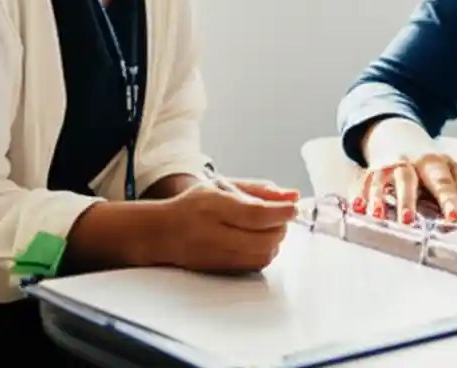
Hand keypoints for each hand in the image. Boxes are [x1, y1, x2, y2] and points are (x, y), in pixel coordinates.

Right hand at [151, 178, 299, 272]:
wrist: (163, 233)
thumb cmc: (193, 206)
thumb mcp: (224, 187)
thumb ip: (260, 190)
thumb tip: (292, 196)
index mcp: (213, 206)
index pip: (256, 213)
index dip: (280, 212)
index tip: (293, 208)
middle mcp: (213, 233)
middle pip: (264, 238)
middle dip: (281, 227)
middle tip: (280, 217)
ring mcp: (217, 255)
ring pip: (264, 254)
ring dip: (274, 241)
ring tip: (268, 228)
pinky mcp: (221, 270)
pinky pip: (256, 265)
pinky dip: (265, 252)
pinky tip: (258, 241)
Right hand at [349, 153, 456, 224]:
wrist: (397, 136)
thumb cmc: (430, 166)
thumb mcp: (454, 175)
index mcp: (436, 165)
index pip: (445, 183)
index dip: (450, 201)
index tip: (454, 218)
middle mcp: (410, 164)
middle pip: (409, 180)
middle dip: (409, 199)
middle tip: (409, 221)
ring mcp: (388, 168)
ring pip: (383, 180)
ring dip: (380, 198)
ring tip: (378, 216)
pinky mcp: (371, 174)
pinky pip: (363, 184)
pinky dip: (360, 196)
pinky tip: (358, 208)